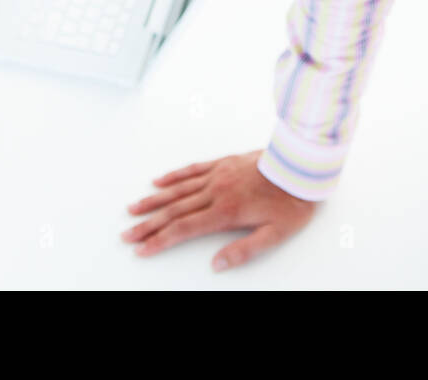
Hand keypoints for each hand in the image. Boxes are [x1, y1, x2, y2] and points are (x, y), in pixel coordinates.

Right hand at [121, 150, 317, 271]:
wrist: (300, 166)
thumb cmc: (291, 203)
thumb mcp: (276, 235)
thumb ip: (245, 250)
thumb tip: (216, 264)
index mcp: (226, 211)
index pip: (184, 229)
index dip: (160, 240)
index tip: (142, 249)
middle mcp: (216, 191)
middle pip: (174, 211)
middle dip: (148, 225)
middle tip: (127, 235)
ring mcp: (217, 175)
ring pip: (178, 190)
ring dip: (153, 201)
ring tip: (133, 209)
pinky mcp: (222, 163)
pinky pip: (192, 170)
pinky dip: (173, 177)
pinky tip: (159, 182)